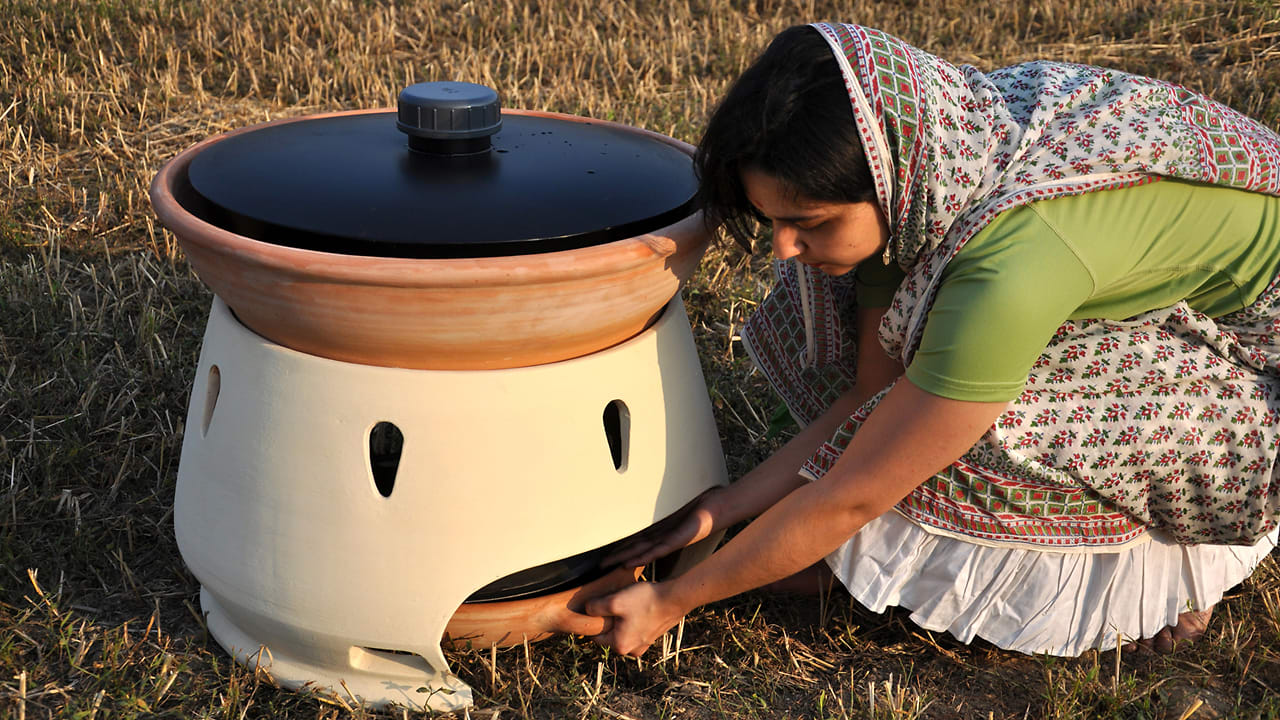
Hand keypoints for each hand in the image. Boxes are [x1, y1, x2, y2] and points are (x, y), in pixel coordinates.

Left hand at [584, 580, 685, 655]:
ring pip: (622, 630)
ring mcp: (643, 644)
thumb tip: (587, 610)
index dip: (594, 620)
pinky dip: (633, 619)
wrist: (675, 598)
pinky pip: (634, 628)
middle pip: (610, 634)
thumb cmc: (646, 601)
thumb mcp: (615, 601)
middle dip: (609, 619)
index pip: (596, 636)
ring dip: (621, 618)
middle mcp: (632, 650)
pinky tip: (638, 605)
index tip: (600, 606)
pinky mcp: (651, 636)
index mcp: (620, 646)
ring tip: (628, 603)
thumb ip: (595, 607)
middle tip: (615, 602)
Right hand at [602, 487, 725, 568]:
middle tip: (599, 565)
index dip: (620, 546)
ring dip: (625, 560)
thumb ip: (664, 506)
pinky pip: (658, 549)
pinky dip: (644, 556)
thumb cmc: (701, 506)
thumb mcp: (678, 505)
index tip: (605, 552)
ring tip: (609, 566)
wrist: (720, 508)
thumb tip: (651, 499)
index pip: (636, 539)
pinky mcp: (679, 539)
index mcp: (661, 529)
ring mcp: (670, 539)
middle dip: (617, 557)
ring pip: (643, 551)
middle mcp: (663, 537)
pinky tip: (632, 562)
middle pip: (635, 548)